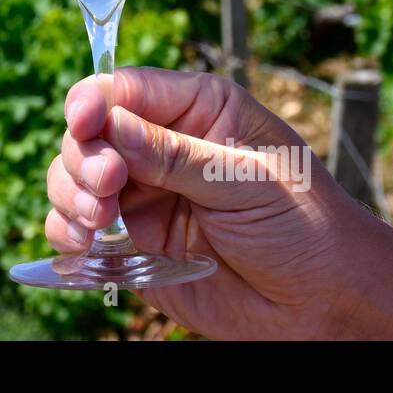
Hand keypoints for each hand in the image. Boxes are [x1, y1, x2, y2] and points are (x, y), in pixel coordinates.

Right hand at [45, 67, 391, 338]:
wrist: (326, 304)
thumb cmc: (306, 227)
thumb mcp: (247, 181)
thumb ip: (175, 156)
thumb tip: (108, 125)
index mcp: (197, 109)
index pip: (125, 88)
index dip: (93, 102)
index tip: (84, 125)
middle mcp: (160, 146)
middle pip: (87, 133)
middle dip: (84, 158)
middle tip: (107, 188)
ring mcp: (142, 195)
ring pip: (72, 179)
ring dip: (70, 196)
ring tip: (97, 221)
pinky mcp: (131, 243)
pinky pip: (76, 230)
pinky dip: (66, 234)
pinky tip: (83, 245)